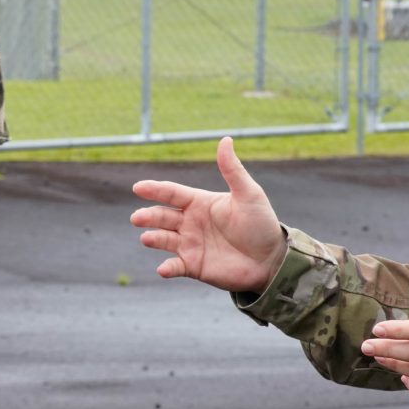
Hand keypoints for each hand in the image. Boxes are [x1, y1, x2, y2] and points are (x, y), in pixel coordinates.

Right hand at [131, 136, 289, 292]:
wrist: (271, 259)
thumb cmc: (261, 224)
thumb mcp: (248, 194)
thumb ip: (232, 169)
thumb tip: (225, 139)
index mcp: (200, 203)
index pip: (172, 194)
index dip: (155, 190)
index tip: (139, 188)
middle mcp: (190, 222)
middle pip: (162, 217)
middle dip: (148, 216)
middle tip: (137, 217)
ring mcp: (190, 245)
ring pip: (164, 240)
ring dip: (154, 238)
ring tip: (146, 238)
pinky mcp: (194, 266)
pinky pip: (175, 266)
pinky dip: (168, 268)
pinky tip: (163, 269)